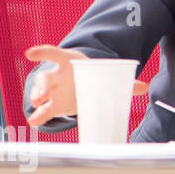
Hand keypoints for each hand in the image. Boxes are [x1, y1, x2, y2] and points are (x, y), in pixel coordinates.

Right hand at [23, 45, 149, 126]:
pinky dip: (38, 116)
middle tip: (41, 94)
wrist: (82, 82)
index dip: (42, 52)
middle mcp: (57, 75)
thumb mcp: (105, 74)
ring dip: (37, 98)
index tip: (29, 53)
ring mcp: (52, 91)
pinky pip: (43, 111)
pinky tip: (34, 121)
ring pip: (40, 92)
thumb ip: (124, 81)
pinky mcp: (52, 105)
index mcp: (70, 62)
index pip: (54, 54)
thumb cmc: (91, 75)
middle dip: (41, 85)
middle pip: (45, 77)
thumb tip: (144, 86)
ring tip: (38, 104)